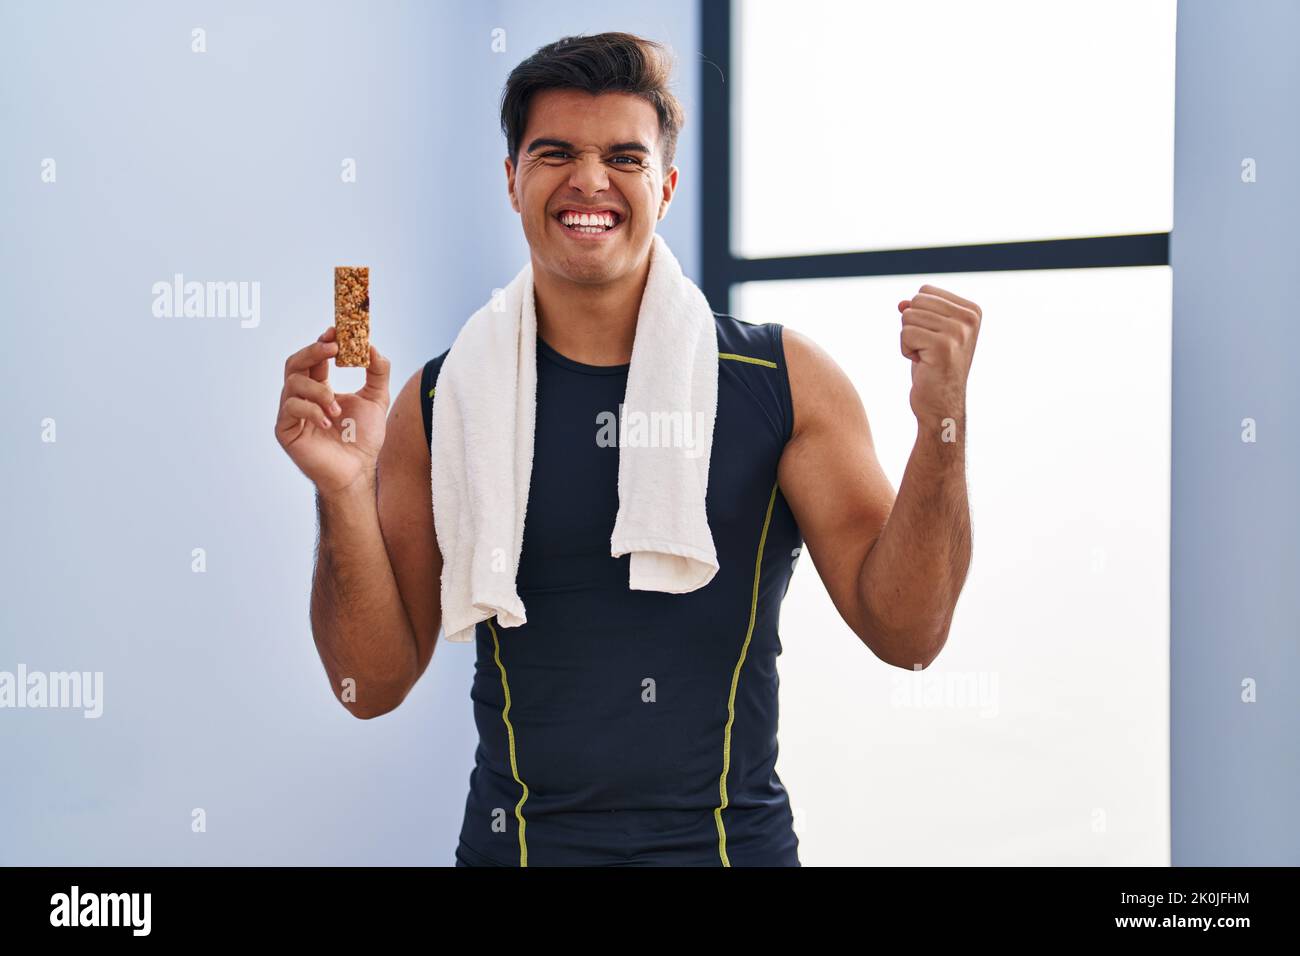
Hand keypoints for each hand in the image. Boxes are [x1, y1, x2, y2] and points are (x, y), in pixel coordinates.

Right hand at [274, 326, 391, 497]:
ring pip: (293, 383)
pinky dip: (312, 410)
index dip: (323, 341)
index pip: (315, 357)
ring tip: (337, 409)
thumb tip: (372, 345)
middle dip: (313, 351)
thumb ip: (378, 372)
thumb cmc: (363, 439)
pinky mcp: (285, 430)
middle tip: (333, 347)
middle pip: (295, 362)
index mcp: (319, 387)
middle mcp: (302, 397)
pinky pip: (291, 408)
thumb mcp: (377, 399)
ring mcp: (291, 412)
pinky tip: (328, 422)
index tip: (337, 330)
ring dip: (319, 390)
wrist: (357, 472)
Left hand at [896, 284, 981, 428]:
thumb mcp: (928, 332)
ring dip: (909, 340)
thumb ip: (918, 311)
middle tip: (927, 349)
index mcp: (972, 310)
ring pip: (908, 317)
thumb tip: (901, 304)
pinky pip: (905, 333)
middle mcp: (970, 318)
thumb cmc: (934, 367)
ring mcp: (958, 332)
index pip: (925, 291)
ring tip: (926, 357)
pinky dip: (906, 350)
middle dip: (912, 326)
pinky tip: (922, 363)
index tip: (932, 338)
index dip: (919, 315)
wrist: (941, 405)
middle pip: (916, 302)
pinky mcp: (943, 346)